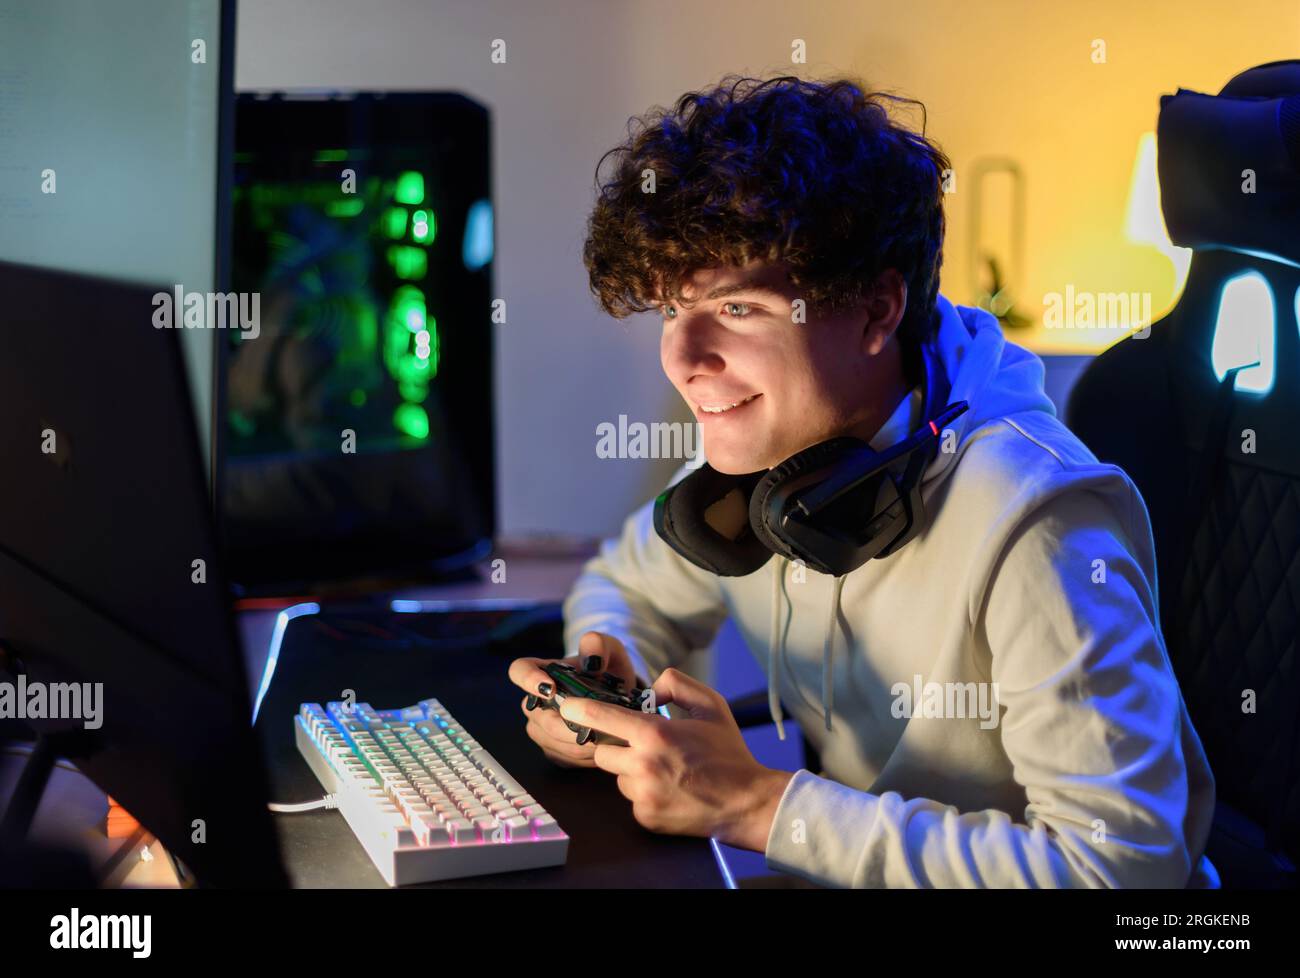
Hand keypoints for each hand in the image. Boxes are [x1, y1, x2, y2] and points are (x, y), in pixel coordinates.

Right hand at [508, 631, 638, 768]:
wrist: (622, 698)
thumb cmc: (610, 670)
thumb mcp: (611, 650)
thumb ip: (600, 645)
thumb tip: (591, 653)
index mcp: (543, 670)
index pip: (520, 671)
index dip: (528, 680)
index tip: (550, 689)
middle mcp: (535, 700)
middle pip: (538, 715)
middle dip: (566, 722)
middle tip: (595, 724)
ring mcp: (541, 727)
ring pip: (551, 739)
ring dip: (578, 741)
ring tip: (605, 735)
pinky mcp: (553, 749)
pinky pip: (562, 756)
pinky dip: (583, 755)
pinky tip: (602, 746)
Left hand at [560, 667, 794, 850]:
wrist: (746, 802)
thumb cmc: (729, 753)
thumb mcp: (711, 705)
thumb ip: (678, 685)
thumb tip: (651, 689)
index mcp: (655, 734)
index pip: (603, 718)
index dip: (580, 710)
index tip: (566, 706)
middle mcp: (643, 765)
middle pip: (602, 751)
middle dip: (617, 746)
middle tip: (645, 746)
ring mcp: (642, 795)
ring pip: (617, 777)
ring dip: (631, 772)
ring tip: (665, 771)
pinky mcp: (646, 817)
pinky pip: (631, 800)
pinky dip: (644, 794)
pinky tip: (669, 790)